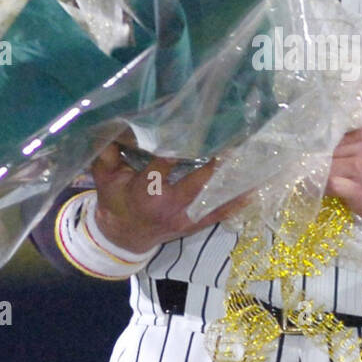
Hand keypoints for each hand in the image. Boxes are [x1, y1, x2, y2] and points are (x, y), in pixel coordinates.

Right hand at [91, 140, 249, 254]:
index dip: (180, 144)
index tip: (197, 126)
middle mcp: (169, 206)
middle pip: (198, 181)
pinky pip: (220, 213)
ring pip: (214, 198)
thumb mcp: (105, 177)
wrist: (122, 237)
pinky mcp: (195, 226)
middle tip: (236, 141)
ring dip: (234, 181)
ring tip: (254, 161)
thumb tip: (117, 123)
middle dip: (217, 163)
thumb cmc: (115, 200)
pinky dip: (238, 201)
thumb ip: (109, 151)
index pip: (164, 162)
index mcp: (145, 191)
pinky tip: (256, 188)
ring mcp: (185, 218)